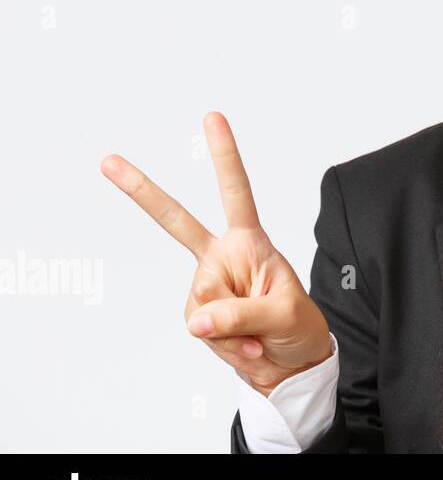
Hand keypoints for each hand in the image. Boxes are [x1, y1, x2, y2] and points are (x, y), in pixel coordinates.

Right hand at [101, 112, 332, 395]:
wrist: (291, 361)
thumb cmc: (298, 328)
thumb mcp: (284, 316)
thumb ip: (242, 315)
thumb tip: (198, 322)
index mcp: (250, 241)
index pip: (237, 193)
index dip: (225, 157)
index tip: (213, 118)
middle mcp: (222, 257)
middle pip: (176, 222)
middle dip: (141, 191)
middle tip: (108, 161)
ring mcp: (206, 285)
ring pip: (203, 307)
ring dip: (234, 331)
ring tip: (259, 335)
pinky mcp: (197, 315)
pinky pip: (203, 332)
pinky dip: (228, 347)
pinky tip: (246, 345)